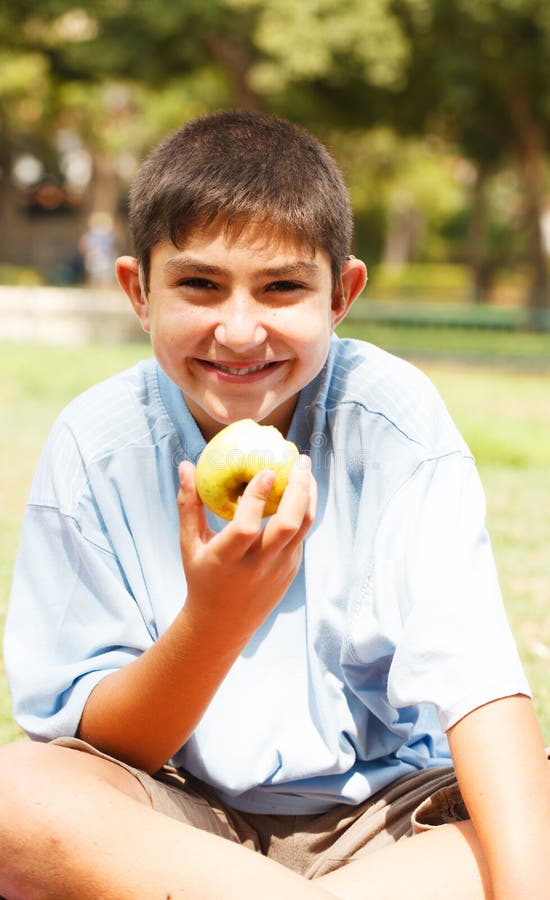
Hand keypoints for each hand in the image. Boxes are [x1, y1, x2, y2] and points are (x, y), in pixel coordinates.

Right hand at [177, 455, 316, 651]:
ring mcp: (280, 568)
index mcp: (227, 559)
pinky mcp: (292, 568)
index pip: (247, 527)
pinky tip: (299, 488)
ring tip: (303, 467)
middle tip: (299, 459)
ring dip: (308, 495)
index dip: (258, 498)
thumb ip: (188, 505)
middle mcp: (258, 565)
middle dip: (298, 489)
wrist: (223, 624)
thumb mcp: (189, 545)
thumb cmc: (201, 576)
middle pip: (288, 525)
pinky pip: (301, 533)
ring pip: (303, 527)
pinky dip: (303, 508)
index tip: (266, 470)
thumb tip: (185, 466)